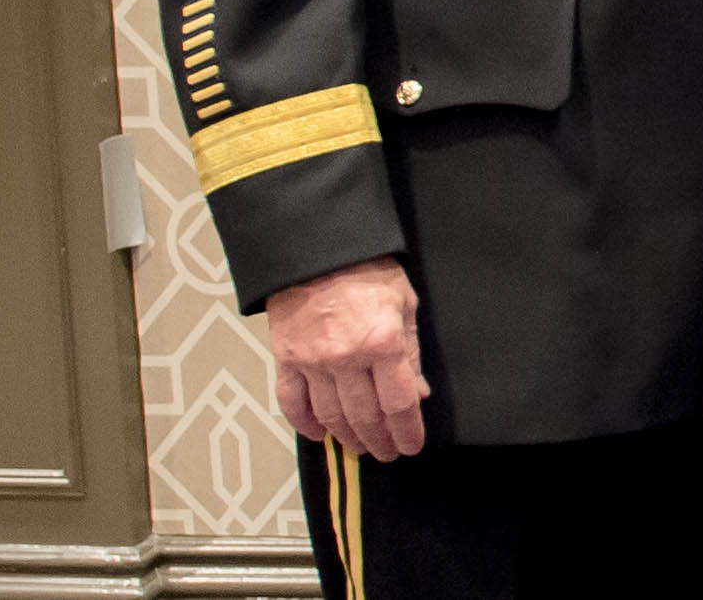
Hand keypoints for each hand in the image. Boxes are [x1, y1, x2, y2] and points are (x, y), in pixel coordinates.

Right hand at [265, 255, 428, 459]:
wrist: (319, 248)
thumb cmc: (369, 270)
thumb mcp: (405, 304)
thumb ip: (411, 352)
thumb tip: (418, 393)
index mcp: (382, 343)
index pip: (400, 403)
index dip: (408, 431)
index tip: (411, 447)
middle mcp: (346, 358)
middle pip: (365, 416)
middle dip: (379, 440)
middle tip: (387, 453)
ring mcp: (311, 361)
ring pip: (330, 415)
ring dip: (347, 437)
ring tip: (360, 447)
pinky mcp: (284, 358)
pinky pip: (291, 401)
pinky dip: (304, 423)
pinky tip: (318, 434)